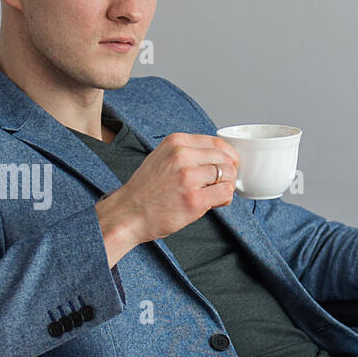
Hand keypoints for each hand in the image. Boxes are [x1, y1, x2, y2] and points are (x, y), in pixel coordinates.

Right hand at [96, 133, 239, 261]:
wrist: (128, 214)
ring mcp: (188, 177)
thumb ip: (186, 153)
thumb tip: (218, 157)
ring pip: (229, 174)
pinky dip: (225, 199)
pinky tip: (214, 203)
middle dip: (230, 172)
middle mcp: (182, 156)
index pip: (218, 143)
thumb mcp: (161, 158)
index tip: (227, 167)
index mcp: (176, 142)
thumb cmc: (145, 191)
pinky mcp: (194, 199)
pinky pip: (225, 192)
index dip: (228, 156)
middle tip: (221, 184)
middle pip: (226, 158)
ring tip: (215, 194)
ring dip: (227, 186)